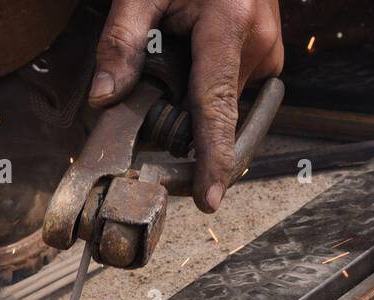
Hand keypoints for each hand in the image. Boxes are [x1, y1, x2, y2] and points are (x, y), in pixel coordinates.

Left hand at [90, 0, 283, 212]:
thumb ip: (120, 44)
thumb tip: (103, 100)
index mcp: (230, 26)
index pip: (217, 109)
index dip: (213, 159)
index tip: (209, 198)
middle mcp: (258, 42)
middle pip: (215, 112)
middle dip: (184, 117)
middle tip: (158, 81)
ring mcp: (269, 48)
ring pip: (224, 104)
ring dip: (195, 99)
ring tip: (176, 53)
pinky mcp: (268, 52)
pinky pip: (234, 89)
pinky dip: (209, 88)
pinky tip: (193, 63)